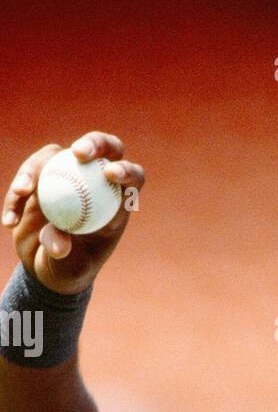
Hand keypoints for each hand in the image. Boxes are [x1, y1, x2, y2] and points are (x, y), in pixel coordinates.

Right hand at [2, 131, 144, 294]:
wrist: (46, 266)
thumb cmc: (70, 268)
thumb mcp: (69, 268)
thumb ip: (63, 254)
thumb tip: (56, 244)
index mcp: (116, 203)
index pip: (132, 178)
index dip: (126, 171)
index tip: (111, 174)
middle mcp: (94, 182)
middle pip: (102, 150)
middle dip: (94, 143)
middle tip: (78, 152)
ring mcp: (66, 175)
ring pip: (56, 156)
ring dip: (35, 169)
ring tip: (22, 193)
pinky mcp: (41, 178)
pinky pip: (28, 176)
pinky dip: (15, 197)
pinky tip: (10, 220)